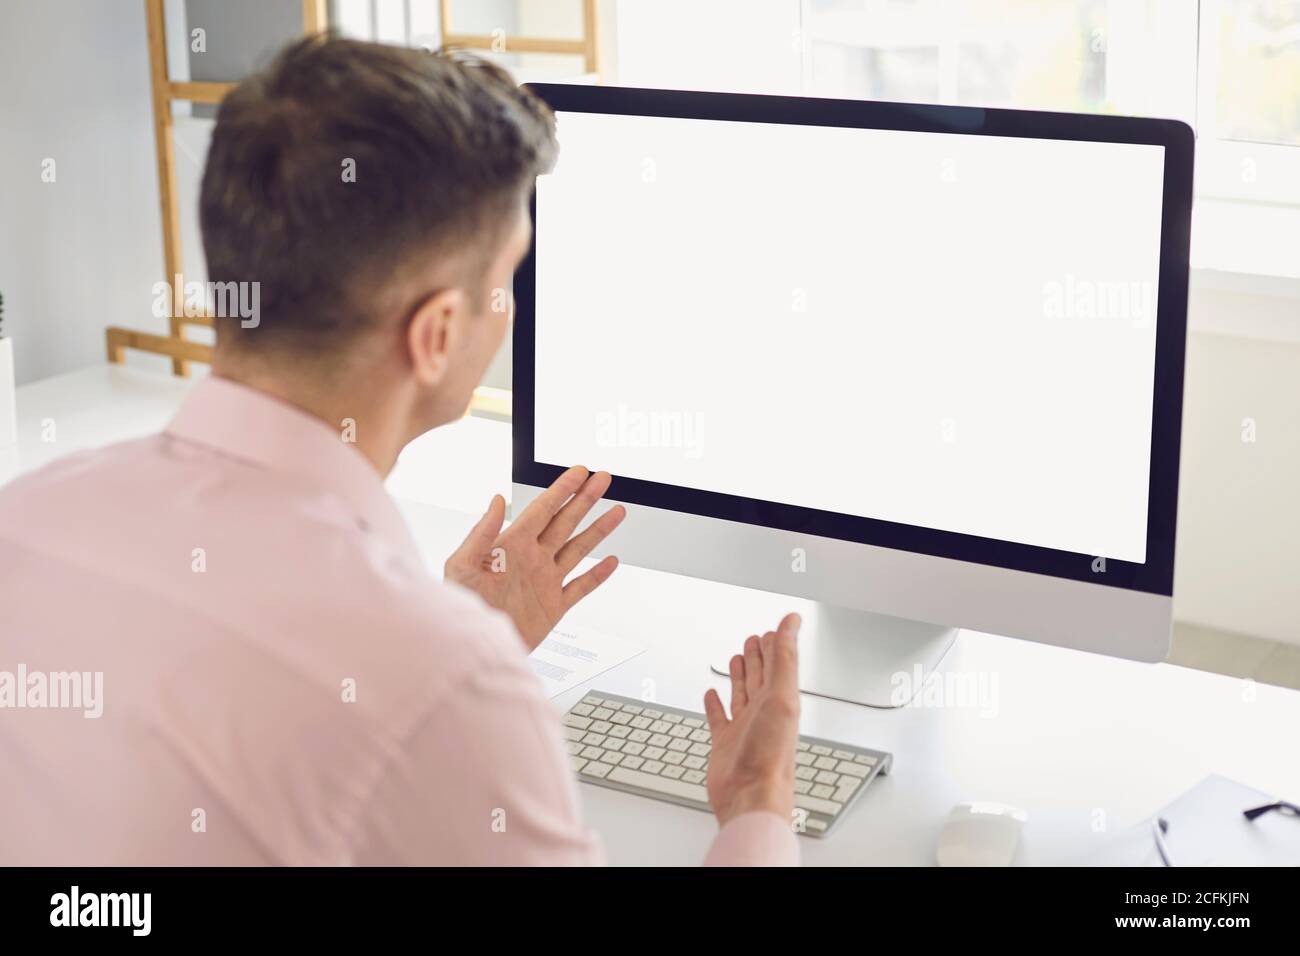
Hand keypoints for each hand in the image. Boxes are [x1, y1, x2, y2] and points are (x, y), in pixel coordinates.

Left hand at [444, 466, 625, 649]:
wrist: (472, 646)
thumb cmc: (461, 605)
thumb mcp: (463, 564)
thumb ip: (482, 531)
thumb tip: (497, 500)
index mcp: (512, 545)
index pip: (542, 509)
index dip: (562, 489)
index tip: (580, 472)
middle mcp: (532, 559)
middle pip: (566, 522)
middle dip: (585, 499)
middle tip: (603, 479)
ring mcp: (545, 581)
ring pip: (579, 549)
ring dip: (598, 530)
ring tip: (617, 511)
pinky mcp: (553, 607)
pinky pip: (581, 587)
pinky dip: (598, 575)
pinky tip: (611, 562)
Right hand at [703, 613, 801, 826]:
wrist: (750, 796)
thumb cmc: (770, 753)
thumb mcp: (782, 695)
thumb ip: (785, 657)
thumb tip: (793, 622)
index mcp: (780, 700)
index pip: (779, 664)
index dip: (776, 645)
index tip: (775, 628)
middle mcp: (764, 712)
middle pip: (760, 676)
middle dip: (757, 656)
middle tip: (753, 639)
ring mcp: (744, 728)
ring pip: (741, 694)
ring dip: (738, 676)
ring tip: (735, 660)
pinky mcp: (724, 743)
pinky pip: (718, 718)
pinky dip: (714, 705)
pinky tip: (711, 696)